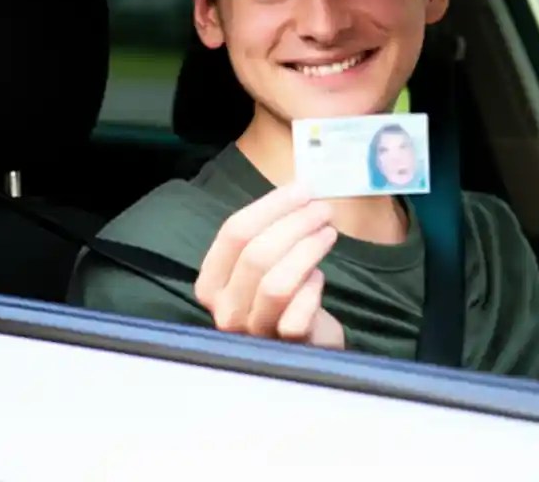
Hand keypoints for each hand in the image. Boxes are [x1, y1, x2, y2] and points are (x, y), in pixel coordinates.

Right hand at [194, 184, 344, 349]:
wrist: (307, 346)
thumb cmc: (286, 296)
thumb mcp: (266, 264)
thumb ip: (270, 231)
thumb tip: (300, 189)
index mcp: (211, 283)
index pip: (233, 234)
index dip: (271, 206)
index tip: (303, 189)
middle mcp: (224, 309)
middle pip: (255, 255)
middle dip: (294, 224)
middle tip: (323, 209)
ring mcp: (253, 332)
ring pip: (275, 283)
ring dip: (307, 250)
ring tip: (328, 233)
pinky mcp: (284, 348)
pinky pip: (297, 315)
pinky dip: (312, 289)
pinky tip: (319, 278)